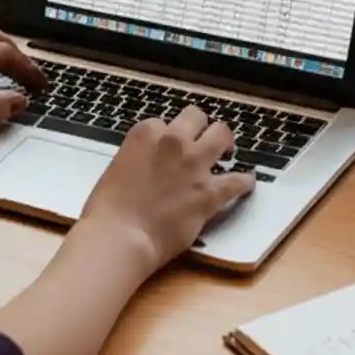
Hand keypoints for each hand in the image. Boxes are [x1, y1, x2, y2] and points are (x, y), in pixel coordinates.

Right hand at [80, 106, 255, 273]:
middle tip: (203, 138)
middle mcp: (173, 142)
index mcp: (146, 134)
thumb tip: (148, 167)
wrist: (120, 236)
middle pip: (196, 117)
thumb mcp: (115, 170)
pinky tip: (246, 183)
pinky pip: (237, 181)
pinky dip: (244, 181)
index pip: (163, 122)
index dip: (167, 135)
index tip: (169, 146)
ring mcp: (194, 166)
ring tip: (228, 151)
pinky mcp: (209, 193)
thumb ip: (137, 159)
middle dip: (200, 127)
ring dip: (225, 142)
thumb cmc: (108, 210)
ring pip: (222, 135)